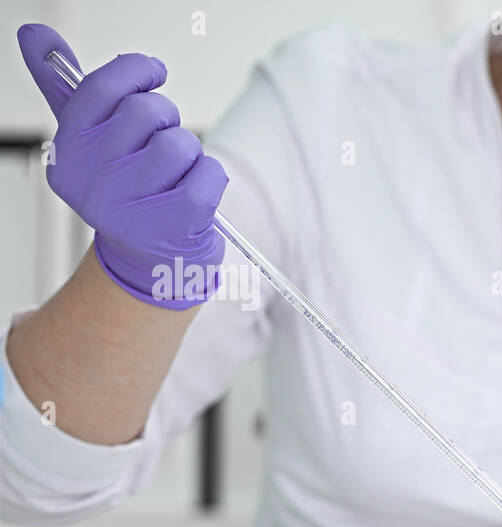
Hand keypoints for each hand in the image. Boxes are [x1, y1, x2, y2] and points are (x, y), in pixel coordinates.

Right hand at [18, 24, 226, 308]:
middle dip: (166, 120)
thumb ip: (66, 88)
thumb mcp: (91, 141)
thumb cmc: (126, 190)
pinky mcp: (173, 227)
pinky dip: (212, 177)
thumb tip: (34, 34)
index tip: (154, 73)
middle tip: (161, 144)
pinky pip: (209, 175)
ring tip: (176, 176)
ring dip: (190, 154)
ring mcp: (132, 209)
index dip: (136, 70)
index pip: (101, 89)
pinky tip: (196, 194)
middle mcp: (92, 183)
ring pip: (180, 143)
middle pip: (147, 111)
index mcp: (67, 154)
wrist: (150, 261)